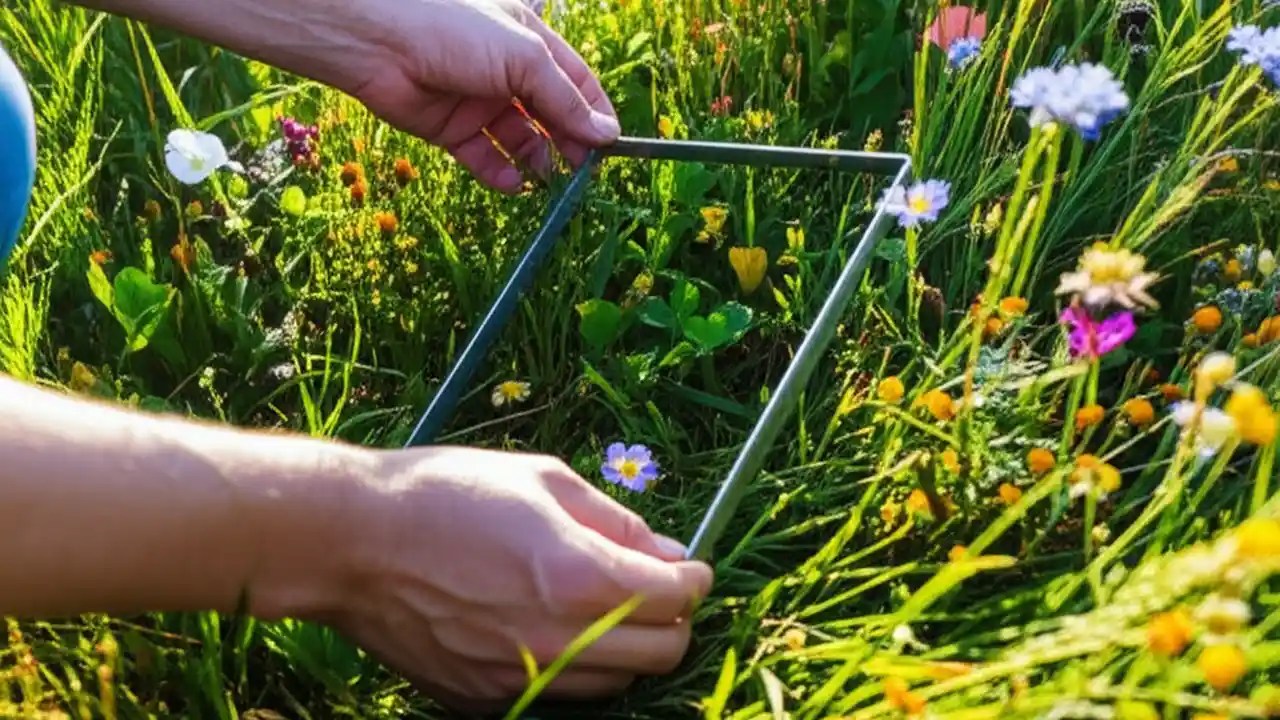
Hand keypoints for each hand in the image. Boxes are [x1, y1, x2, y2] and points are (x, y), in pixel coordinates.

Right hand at [258, 446, 711, 712]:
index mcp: (579, 578)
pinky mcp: (487, 698)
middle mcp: (559, 641)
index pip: (677, 599)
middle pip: (663, 654)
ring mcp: (522, 678)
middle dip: (675, 619)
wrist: (352, 542)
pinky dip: (578, 667)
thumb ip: (616, 522)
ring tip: (604, 606)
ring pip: (617, 683)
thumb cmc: (447, 493)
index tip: (689, 567)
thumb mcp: (542, 480)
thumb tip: (668, 553)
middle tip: (657, 589)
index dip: (695, 579)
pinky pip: (560, 694)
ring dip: (629, 647)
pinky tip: (555, 628)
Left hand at [342, 0, 618, 191]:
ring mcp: (478, 101)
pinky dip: (500, 173)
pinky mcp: (450, 128)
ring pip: (520, 138)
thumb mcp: (523, 58)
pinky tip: (514, 184)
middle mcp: (505, 70)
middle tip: (583, 170)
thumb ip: (564, 99)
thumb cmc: (454, 30)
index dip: (594, 112)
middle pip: (550, 113)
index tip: (611, 145)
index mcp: (529, 41)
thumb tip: (605, 135)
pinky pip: (483, 156)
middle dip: (569, 140)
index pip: (575, 81)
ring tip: (550, 180)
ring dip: (537, 160)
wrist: (377, 42)